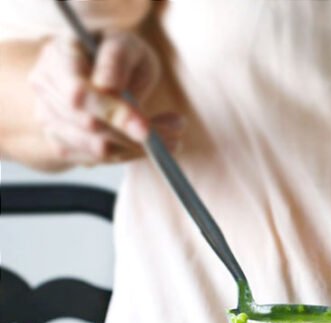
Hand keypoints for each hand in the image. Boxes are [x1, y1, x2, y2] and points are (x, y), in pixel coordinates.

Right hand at [28, 32, 183, 166]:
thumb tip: (107, 85)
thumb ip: (117, 58)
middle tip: (175, 132)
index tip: (146, 128)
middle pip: (87, 124)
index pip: (78, 93)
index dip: (112, 112)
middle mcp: (45, 87)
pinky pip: (98, 159)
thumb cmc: (120, 54)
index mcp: (58, 55)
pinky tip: (152, 143)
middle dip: (133, 135)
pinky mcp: (61, 141)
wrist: (107, 71)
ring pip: (94, 147)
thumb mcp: (127, 45)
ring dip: (138, 148)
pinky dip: (130, 154)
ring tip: (172, 138)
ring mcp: (48, 117)